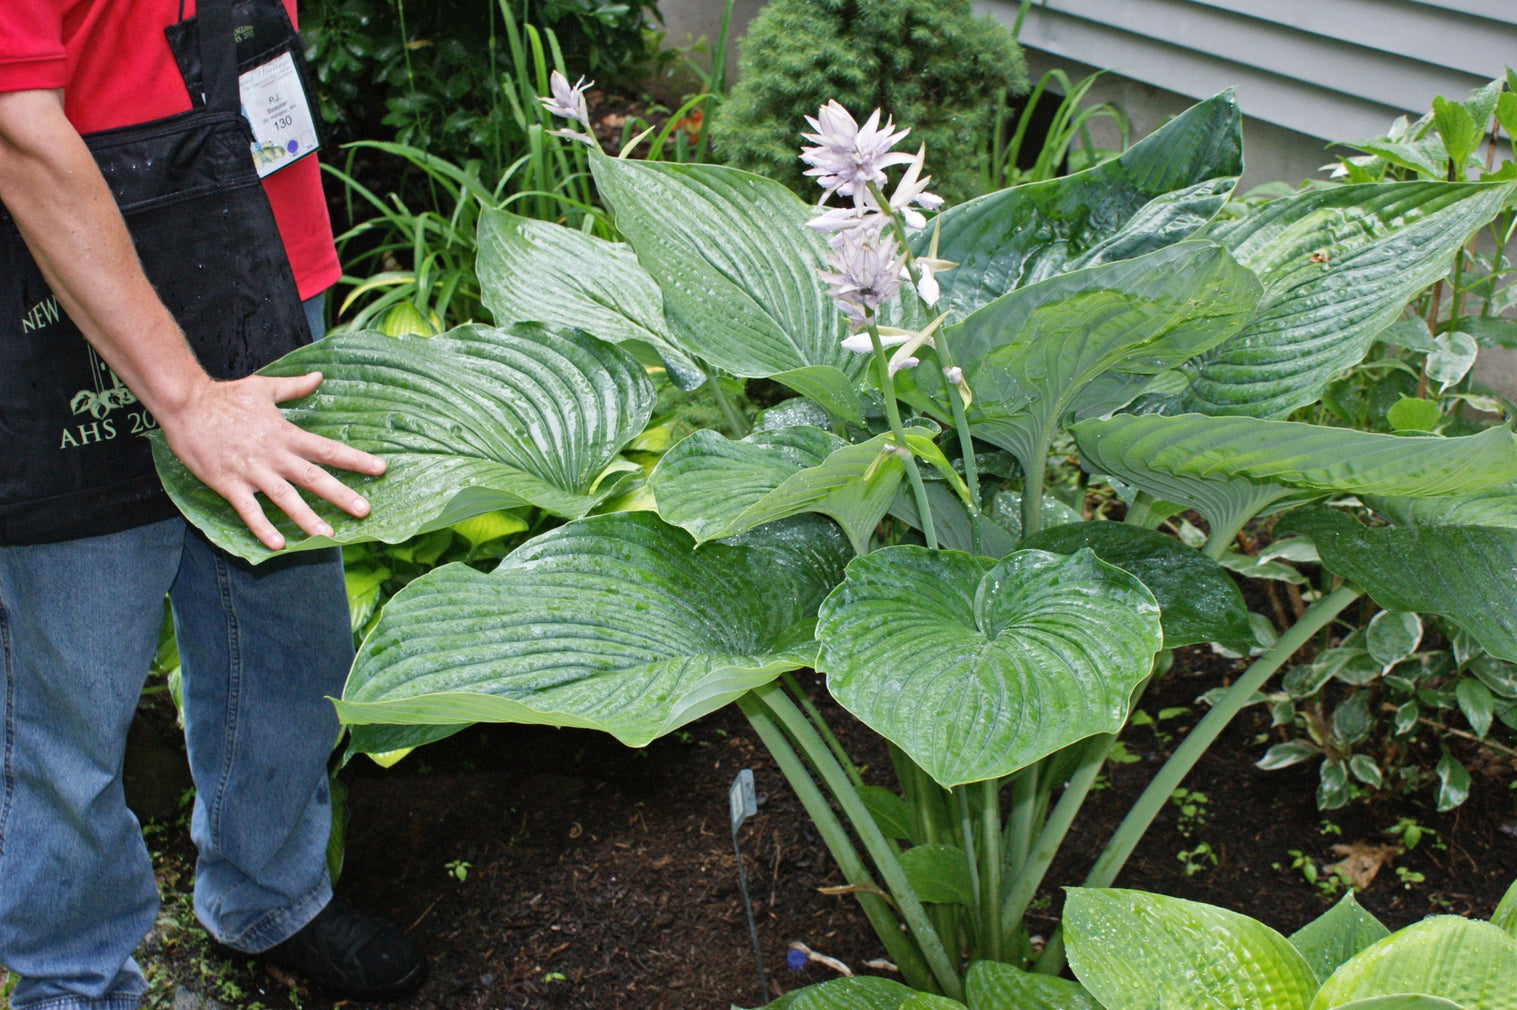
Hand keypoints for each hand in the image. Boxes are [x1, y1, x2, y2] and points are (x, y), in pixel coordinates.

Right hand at [160, 371, 386, 549]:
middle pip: (314, 477)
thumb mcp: (264, 388)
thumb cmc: (225, 396)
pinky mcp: (228, 483)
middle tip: (365, 510)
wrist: (186, 404)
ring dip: (306, 518)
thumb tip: (318, 377)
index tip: (380, 469)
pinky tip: (277, 545)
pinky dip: (262, 528)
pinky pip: (248, 510)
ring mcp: (252, 471)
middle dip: (341, 495)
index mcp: (286, 435)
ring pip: (285, 498)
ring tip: (328, 535)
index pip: (328, 449)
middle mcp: (274, 455)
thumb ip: (294, 388)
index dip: (356, 459)